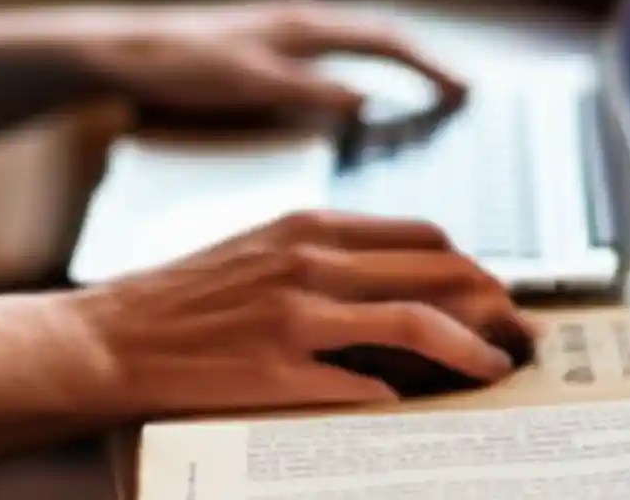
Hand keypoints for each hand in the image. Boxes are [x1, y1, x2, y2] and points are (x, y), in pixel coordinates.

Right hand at [71, 211, 528, 415]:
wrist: (114, 336)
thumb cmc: (189, 296)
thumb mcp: (263, 249)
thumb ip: (329, 255)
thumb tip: (399, 278)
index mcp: (312, 226)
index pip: (424, 236)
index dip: (471, 265)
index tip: (492, 292)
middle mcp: (312, 261)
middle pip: (437, 271)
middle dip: (491, 303)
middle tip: (515, 330)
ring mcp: (297, 315)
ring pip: (418, 321)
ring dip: (471, 348)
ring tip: (495, 366)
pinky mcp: (279, 369)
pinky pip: (366, 382)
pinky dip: (401, 392)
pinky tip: (417, 402)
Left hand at [75, 0, 465, 118]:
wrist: (122, 55)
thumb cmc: (181, 65)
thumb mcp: (249, 81)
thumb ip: (310, 90)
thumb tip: (371, 101)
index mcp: (304, 27)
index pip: (386, 40)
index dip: (429, 66)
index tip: (464, 90)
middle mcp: (301, 26)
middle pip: (380, 40)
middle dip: (424, 65)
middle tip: (460, 95)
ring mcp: (284, 39)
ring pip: (356, 50)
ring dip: (395, 70)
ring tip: (425, 101)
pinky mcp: (266, 58)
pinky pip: (330, 65)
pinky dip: (360, 80)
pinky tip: (357, 109)